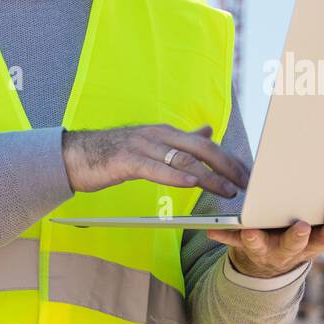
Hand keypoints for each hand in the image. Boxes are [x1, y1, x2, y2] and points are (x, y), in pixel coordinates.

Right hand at [61, 123, 249, 196]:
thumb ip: (181, 141)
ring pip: (182, 160)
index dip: (230, 160)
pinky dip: (175, 176)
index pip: (207, 146)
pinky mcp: (126, 160)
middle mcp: (159, 135)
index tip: (249, 175)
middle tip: (247, 185)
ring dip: (209, 177)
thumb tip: (208, 132)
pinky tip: (191, 185)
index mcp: (167, 133)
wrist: (74, 156)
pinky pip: (155, 168)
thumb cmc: (114, 154)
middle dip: (228, 167)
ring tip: (227, 190)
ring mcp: (142, 146)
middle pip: (201, 150)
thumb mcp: (153, 144)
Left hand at [206, 201, 323, 278]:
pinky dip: (223, 235)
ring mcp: (267, 248)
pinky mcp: (243, 245)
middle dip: (299, 236)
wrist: (268, 265)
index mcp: (314, 244)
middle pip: (297, 244)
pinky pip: (232, 241)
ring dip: (257, 239)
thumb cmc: (304, 240)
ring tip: (252, 230)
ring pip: (263, 245)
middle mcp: (291, 249)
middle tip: (302, 225)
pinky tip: (211, 230)